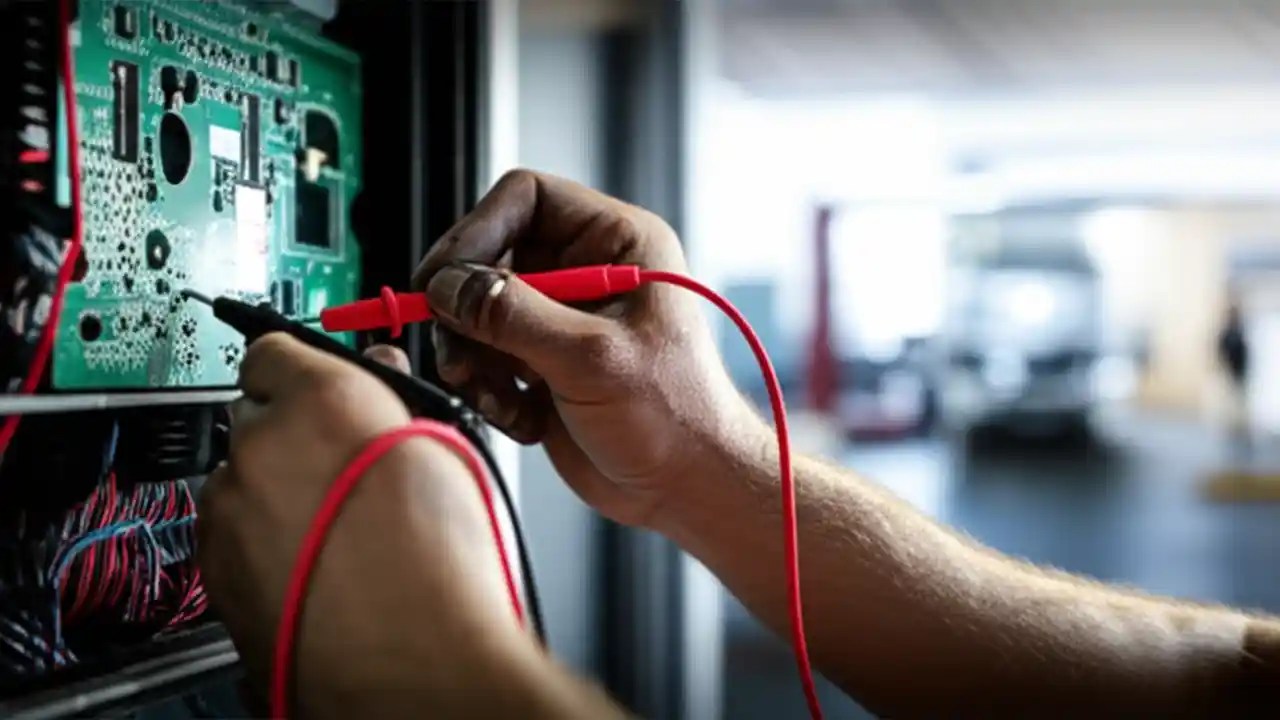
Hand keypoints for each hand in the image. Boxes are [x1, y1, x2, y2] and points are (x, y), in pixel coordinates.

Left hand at [198, 335, 529, 717]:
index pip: (275, 348)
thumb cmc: (445, 570)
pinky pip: (228, 533)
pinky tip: (313, 565)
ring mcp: (229, 511)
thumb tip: (378, 375)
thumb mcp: (450, 451)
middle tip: (342, 469)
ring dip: (273, 490)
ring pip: (239, 478)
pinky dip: (259, 541)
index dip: (302, 367)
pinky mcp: (213, 569)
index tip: (315, 385)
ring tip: (334, 530)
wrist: (416, 668)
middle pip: (255, 414)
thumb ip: (396, 399)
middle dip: (291, 433)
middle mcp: (261, 445)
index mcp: (322, 399)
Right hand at [414, 170, 763, 527]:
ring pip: (476, 311)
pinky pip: (484, 357)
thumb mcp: (591, 358)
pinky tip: (523, 418)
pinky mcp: (540, 362)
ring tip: (497, 397)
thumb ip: (514, 316)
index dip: (477, 231)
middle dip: (466, 310)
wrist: (685, 485)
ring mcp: (559, 317)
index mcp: (616, 242)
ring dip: (473, 358)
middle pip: (488, 256)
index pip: (525, 198)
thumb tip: (448, 287)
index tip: (445, 278)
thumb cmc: (672, 415)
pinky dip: (488, 390)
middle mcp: (584, 270)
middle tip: (458, 352)